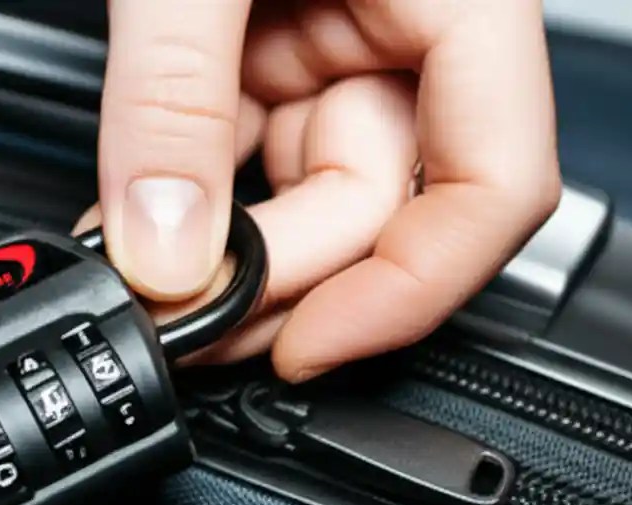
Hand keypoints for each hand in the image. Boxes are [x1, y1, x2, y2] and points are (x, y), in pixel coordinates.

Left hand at [77, 0, 561, 380]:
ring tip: (148, 279)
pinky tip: (138, 226)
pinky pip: (242, 147)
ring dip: (227, 251)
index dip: (408, 286)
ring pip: (301, 188)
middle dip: (285, 277)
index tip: (308, 345)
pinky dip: (190, 197)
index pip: (492, 182)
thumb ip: (172, 98)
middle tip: (190, 319)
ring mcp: (327, 37)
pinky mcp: (257, 41)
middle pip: (378, 202)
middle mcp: (404, 24)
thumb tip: (166, 246)